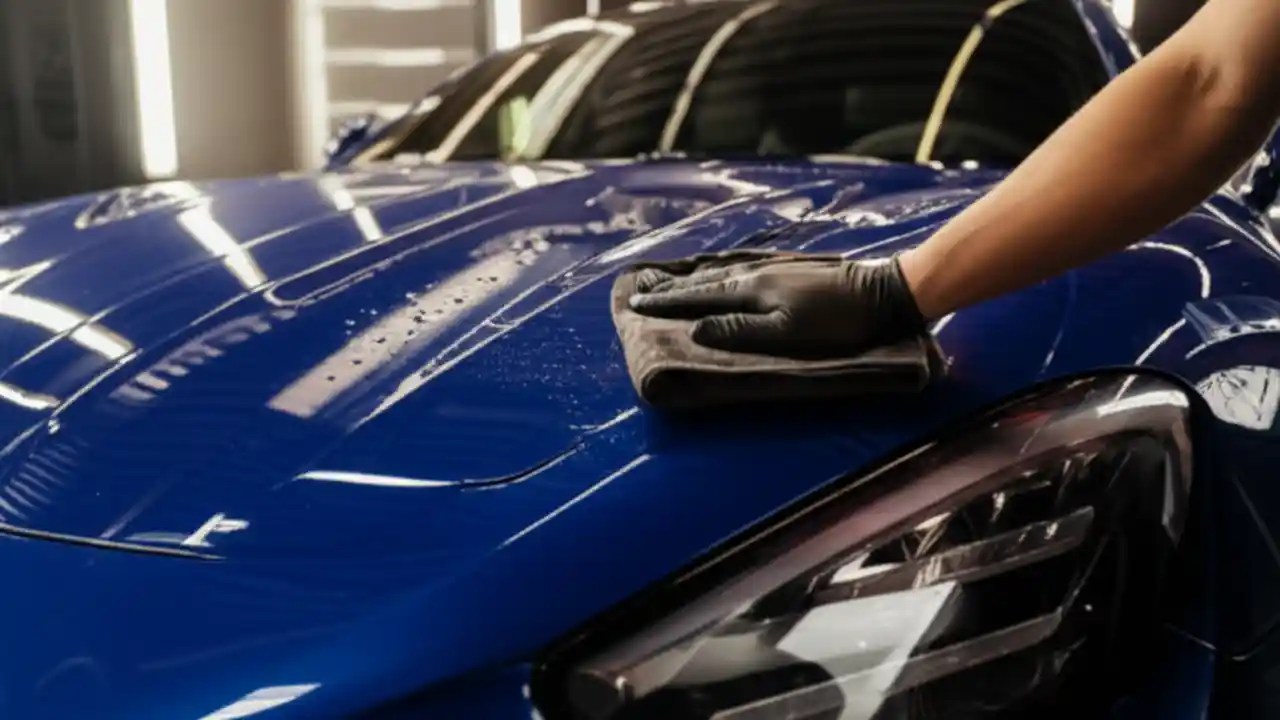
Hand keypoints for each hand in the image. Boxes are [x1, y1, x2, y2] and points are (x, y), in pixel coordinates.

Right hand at [629, 256, 925, 357]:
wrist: (882, 292)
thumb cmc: (836, 322)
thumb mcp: (786, 333)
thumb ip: (739, 330)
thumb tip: (695, 330)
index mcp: (750, 290)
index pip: (697, 298)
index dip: (666, 304)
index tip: (635, 305)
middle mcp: (755, 274)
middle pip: (704, 282)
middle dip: (671, 289)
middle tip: (640, 291)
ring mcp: (772, 270)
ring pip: (720, 273)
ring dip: (691, 280)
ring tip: (669, 283)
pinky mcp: (788, 271)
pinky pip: (738, 270)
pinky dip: (717, 274)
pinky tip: (719, 276)